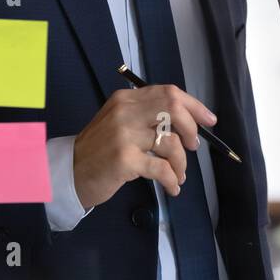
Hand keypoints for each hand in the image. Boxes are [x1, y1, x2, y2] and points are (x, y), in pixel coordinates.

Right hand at [71, 84, 216, 210]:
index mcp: (126, 99)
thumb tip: (188, 122)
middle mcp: (125, 112)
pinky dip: (172, 180)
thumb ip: (147, 116)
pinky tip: (172, 187)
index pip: (168, 92)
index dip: (194, 105)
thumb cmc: (99, 149)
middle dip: (191, 128)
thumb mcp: (119, 122)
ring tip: (178, 175)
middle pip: (173, 108)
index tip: (209, 120)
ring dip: (181, 163)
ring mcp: (124, 135)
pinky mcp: (125, 160)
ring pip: (171, 143)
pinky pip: (162, 169)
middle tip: (193, 146)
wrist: (70, 172)